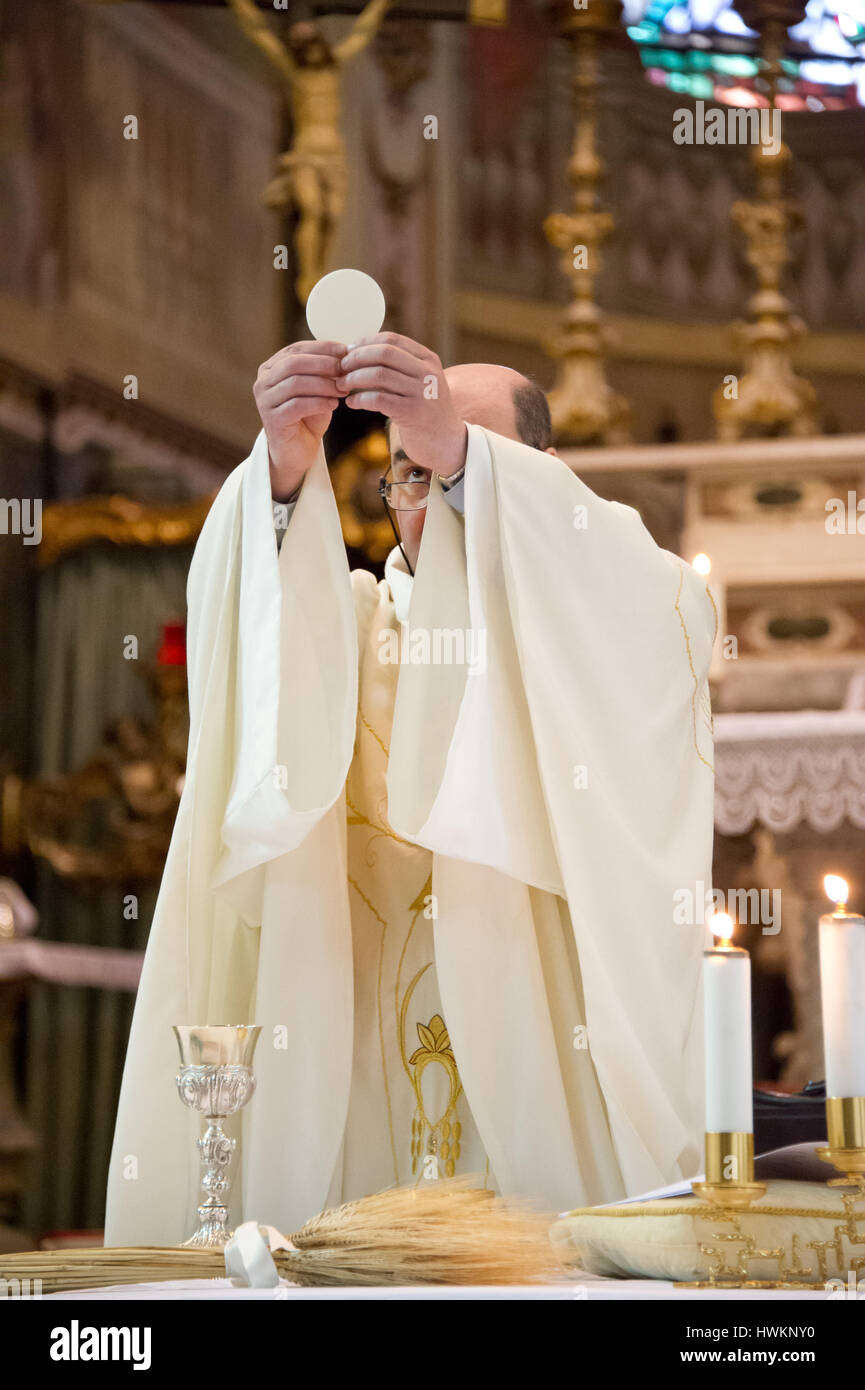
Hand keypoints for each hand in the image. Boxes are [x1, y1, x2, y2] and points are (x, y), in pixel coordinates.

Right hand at [253, 340, 347, 498]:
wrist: (298, 451)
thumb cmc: (309, 417)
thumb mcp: (318, 388)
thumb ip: (325, 371)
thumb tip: (345, 353)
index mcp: (272, 367)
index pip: (297, 349)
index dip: (322, 347)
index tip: (345, 350)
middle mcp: (263, 381)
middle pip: (293, 363)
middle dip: (323, 364)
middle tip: (345, 370)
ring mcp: (264, 401)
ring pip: (295, 383)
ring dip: (323, 385)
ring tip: (343, 390)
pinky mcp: (272, 420)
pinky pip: (297, 405)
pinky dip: (319, 402)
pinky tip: (334, 404)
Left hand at [337, 332, 466, 475]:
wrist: (446, 443)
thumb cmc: (425, 411)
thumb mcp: (420, 382)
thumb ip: (400, 366)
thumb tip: (359, 350)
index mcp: (428, 359)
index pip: (391, 340)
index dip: (365, 343)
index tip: (348, 352)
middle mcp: (427, 372)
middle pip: (384, 353)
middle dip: (356, 358)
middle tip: (340, 368)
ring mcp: (422, 392)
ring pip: (378, 375)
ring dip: (353, 379)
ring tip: (341, 386)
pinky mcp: (412, 413)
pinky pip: (378, 399)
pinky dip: (359, 399)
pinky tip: (352, 403)